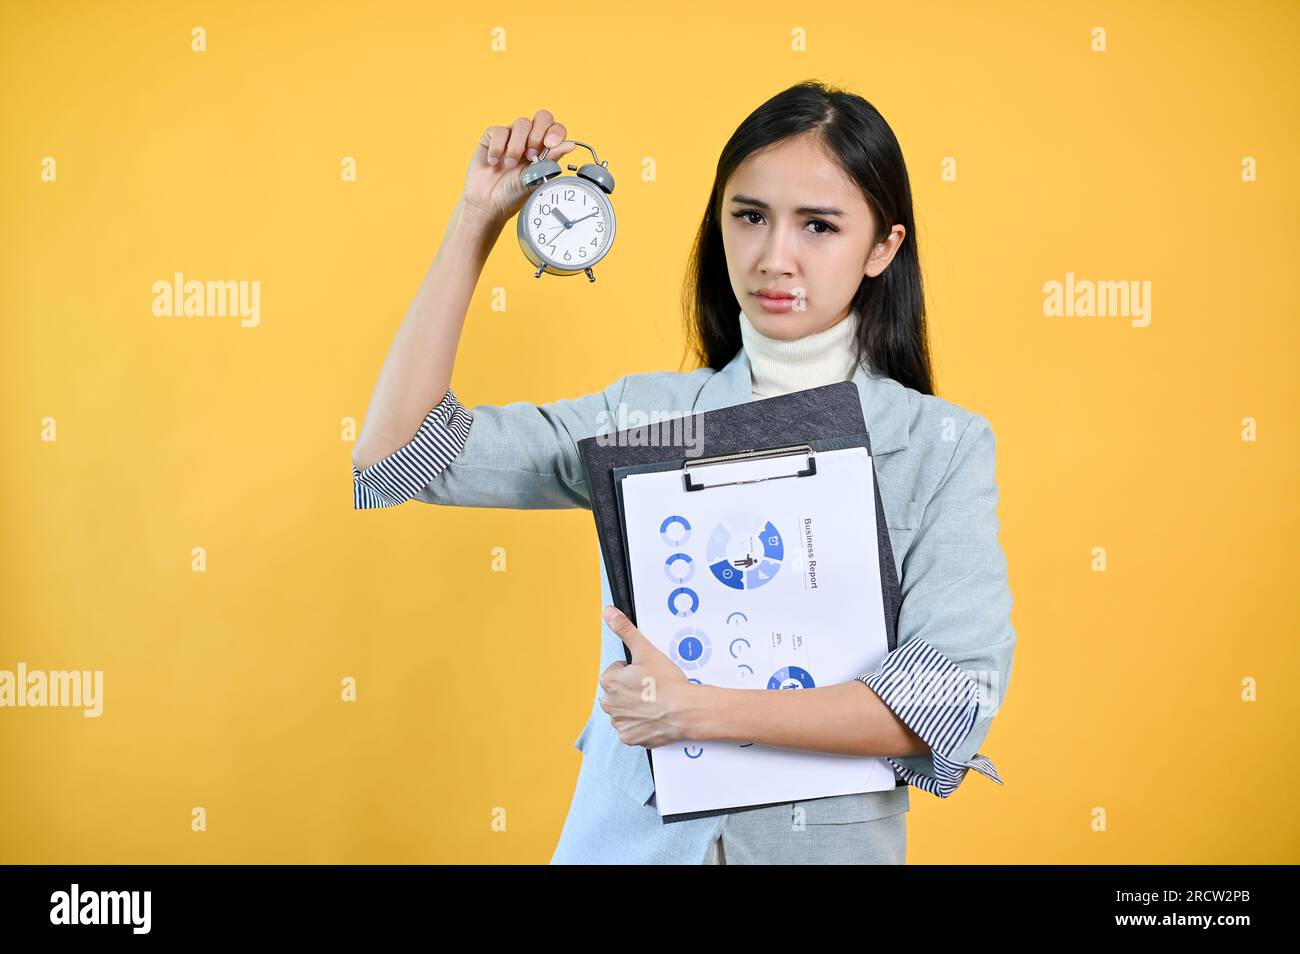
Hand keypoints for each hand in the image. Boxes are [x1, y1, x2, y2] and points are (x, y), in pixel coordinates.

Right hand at [460, 109, 577, 228]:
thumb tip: (571, 145)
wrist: (488, 202)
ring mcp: (512, 136)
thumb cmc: (513, 194)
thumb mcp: (536, 178)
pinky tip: (494, 162)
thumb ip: (552, 159)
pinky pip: (499, 130)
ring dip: (516, 146)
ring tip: (510, 165)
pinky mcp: (493, 136)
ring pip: (522, 123)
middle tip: (530, 156)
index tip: (550, 144)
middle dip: (537, 134)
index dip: (556, 132)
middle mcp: (530, 139)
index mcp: (545, 149)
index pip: (556, 128)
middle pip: (543, 116)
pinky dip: (497, 148)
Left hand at [598, 605, 707, 748]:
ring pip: (624, 710)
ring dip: (635, 707)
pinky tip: (653, 717)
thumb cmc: (667, 682)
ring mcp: (619, 723)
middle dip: (632, 689)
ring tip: (654, 703)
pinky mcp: (630, 738)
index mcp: (609, 681)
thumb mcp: (645, 650)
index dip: (633, 671)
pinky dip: (641, 724)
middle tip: (652, 688)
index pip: (616, 671)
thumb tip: (608, 612)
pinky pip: (631, 729)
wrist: (685, 711)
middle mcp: (609, 704)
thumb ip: (624, 629)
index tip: (647, 674)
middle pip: (618, 692)